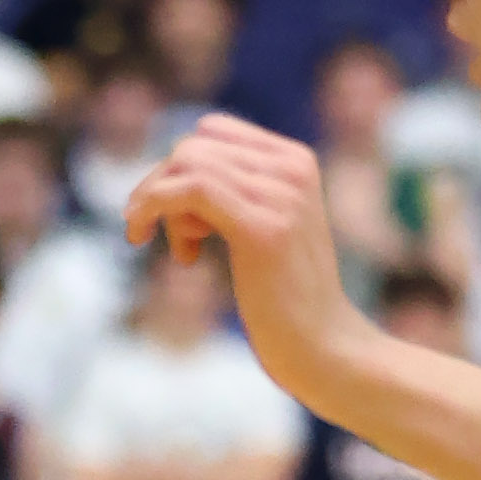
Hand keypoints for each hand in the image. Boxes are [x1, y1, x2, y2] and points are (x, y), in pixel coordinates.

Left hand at [126, 115, 372, 405]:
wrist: (323, 347)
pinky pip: (190, 190)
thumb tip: (165, 176)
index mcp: (295, 160)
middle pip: (192, 146)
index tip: (177, 218)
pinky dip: (157, 210)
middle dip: (164, 190)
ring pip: (186, 163)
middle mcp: (292, 166)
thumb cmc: (283, 299)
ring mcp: (281, 194)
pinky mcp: (263, 228)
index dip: (178, 170)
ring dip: (160, 206)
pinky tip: (179, 257)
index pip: (211, 131)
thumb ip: (232, 194)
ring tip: (182, 253)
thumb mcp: (260, 230)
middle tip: (177, 244)